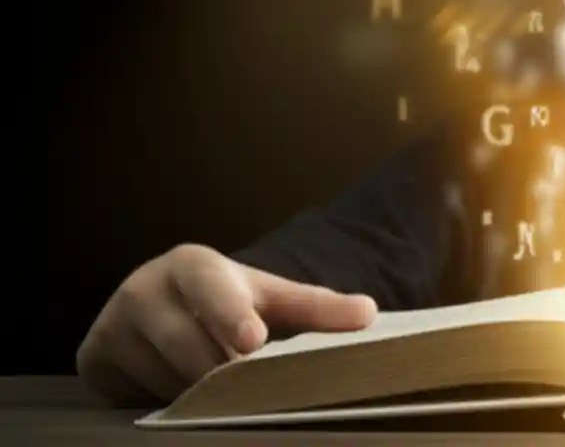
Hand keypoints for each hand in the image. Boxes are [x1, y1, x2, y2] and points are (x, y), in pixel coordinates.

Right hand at [77, 244, 376, 405]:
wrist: (170, 309)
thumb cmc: (232, 304)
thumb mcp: (273, 300)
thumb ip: (318, 308)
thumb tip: (368, 314)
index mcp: (192, 264)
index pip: (211, 288)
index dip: (231, 314)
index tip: (252, 341)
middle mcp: (144, 288)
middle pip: (188, 346)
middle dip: (222, 372)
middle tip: (247, 390)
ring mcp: (112, 324)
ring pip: (163, 378)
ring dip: (195, 393)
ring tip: (214, 387)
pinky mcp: (93, 359)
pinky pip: (134, 397)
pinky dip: (162, 403)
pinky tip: (178, 394)